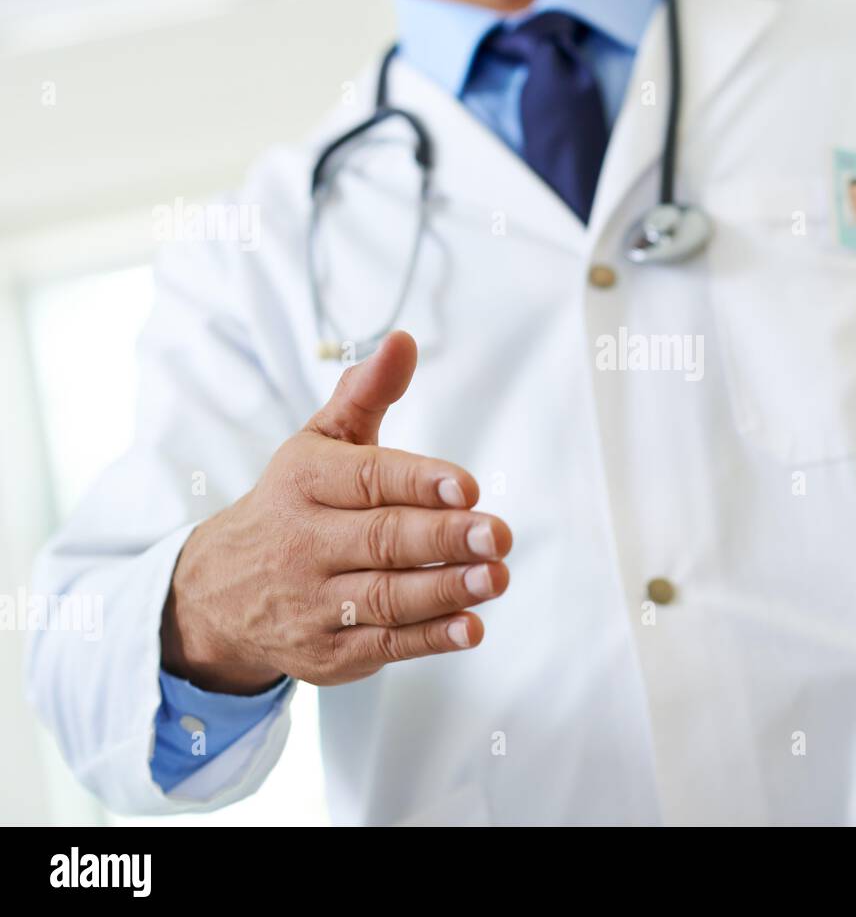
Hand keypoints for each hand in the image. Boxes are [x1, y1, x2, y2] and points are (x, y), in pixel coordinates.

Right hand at [160, 331, 511, 693]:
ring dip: (445, 589)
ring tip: (495, 577)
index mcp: (304, 482)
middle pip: (381, 539)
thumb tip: (404, 340)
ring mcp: (315, 602)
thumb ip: (365, 394)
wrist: (219, 594)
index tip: (469, 485)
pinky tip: (470, 626)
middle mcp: (304, 543)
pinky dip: (430, 638)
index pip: (366, 479)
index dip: (419, 481)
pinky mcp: (330, 652)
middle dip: (443, 538)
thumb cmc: (295, 503)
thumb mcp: (319, 443)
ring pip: (386, 596)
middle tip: (497, 534)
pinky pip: (385, 644)